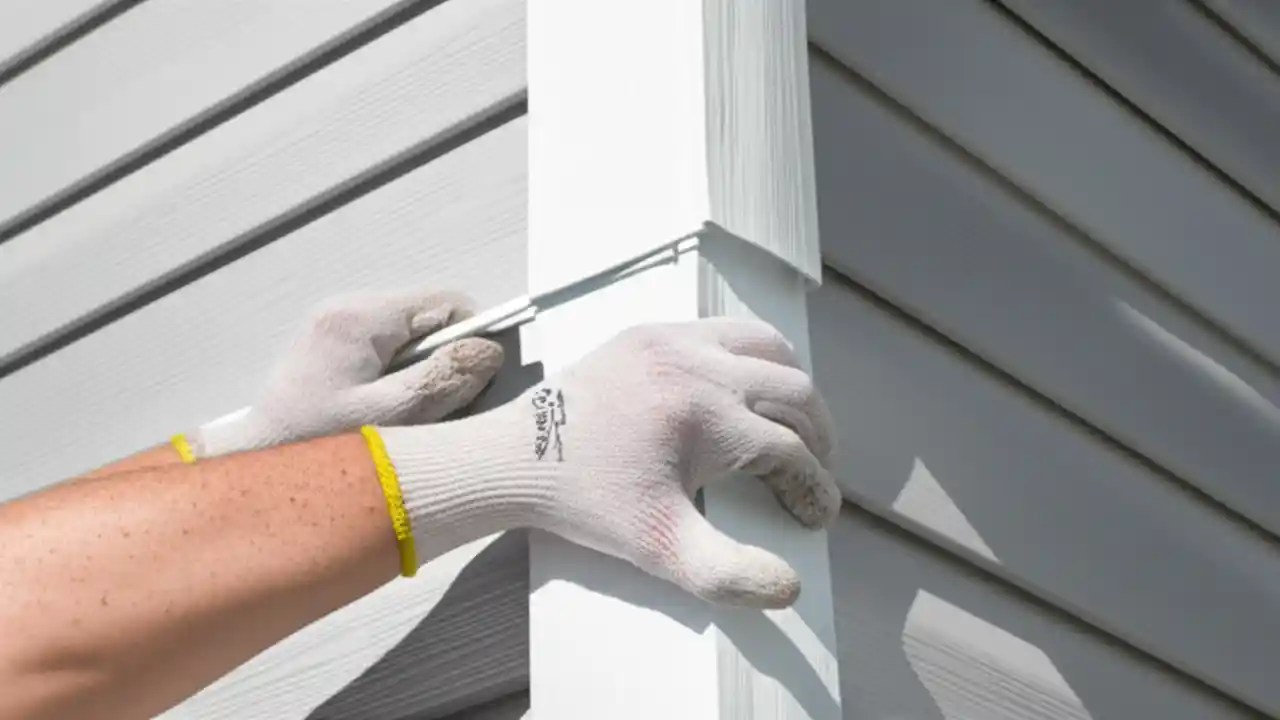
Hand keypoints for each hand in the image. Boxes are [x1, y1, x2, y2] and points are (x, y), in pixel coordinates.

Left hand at [191, 290, 503, 457]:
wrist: (257, 465)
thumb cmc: (318, 445)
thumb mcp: (391, 418)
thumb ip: (442, 381)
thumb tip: (488, 351)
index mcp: (361, 318)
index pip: (445, 302)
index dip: (472, 338)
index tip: (473, 382)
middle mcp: (346, 308)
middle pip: (427, 317)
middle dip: (444, 358)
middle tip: (437, 406)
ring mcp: (335, 324)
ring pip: (410, 335)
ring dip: (422, 370)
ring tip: (406, 412)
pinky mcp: (330, 345)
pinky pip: (387, 348)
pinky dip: (399, 375)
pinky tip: (385, 409)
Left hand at [377, 318, 839, 607]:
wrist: (517, 458)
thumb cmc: (587, 502)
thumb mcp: (660, 548)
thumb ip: (727, 575)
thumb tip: (787, 587)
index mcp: (702, 415)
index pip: (789, 450)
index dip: (813, 486)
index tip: (816, 512)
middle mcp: (694, 364)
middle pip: (794, 392)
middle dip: (817, 438)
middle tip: (813, 473)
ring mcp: (673, 339)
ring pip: (770, 349)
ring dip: (794, 390)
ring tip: (794, 430)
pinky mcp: (653, 331)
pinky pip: (728, 331)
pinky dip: (755, 360)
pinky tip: (749, 395)